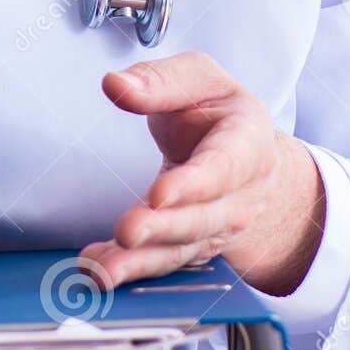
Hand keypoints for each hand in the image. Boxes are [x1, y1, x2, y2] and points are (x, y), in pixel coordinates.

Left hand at [81, 52, 324, 295]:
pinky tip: (101, 270)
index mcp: (248, 142)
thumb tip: (115, 85)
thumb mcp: (197, 79)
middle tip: (127, 231)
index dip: (194, 184)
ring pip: (183, 249)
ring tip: (103, 270)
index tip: (158, 193)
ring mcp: (221, 227)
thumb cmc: (216, 110)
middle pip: (203, 218)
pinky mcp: (195, 247)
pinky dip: (133, 270)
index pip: (223, 167)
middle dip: (164, 228)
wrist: (245, 153)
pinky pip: (165, 262)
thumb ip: (159, 81)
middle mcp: (242, 193)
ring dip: (142, 261)